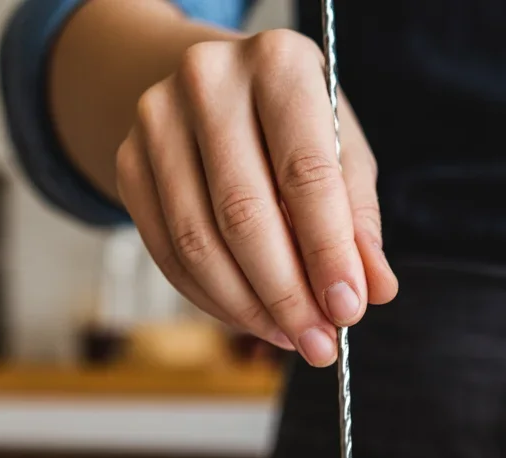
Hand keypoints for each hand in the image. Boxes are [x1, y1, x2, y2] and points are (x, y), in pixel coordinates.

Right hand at [115, 30, 397, 362]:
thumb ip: (359, 220)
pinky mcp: (129, 163)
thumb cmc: (294, 126)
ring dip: (249, 308)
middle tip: (319, 343)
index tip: (348, 310)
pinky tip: (252, 319)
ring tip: (291, 338)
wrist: (217, 90)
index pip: (306, 174)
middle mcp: (209, 82)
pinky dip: (214, 301)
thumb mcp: (343, 154)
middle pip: (244, 215)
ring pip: (199, 243)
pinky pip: (168, 255)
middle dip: (287, 294)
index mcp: (278, 65)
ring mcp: (157, 121)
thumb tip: (376, 288)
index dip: (328, 252)